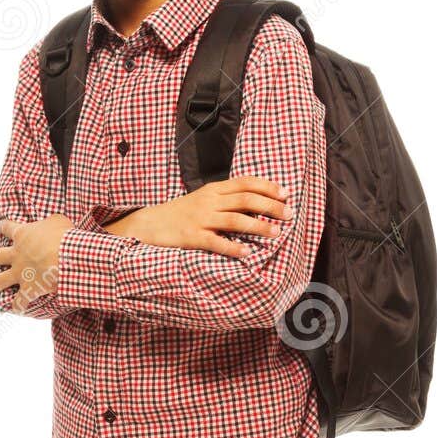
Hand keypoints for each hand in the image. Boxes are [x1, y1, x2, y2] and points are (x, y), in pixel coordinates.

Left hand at [0, 214, 73, 311]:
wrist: (68, 257)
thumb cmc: (65, 236)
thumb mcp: (58, 220)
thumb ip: (49, 222)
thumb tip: (50, 226)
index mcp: (22, 235)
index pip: (7, 227)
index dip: (4, 227)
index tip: (3, 227)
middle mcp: (16, 255)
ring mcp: (20, 274)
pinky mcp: (29, 289)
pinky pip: (19, 302)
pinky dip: (18, 306)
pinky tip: (17, 309)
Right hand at [109, 176, 291, 256]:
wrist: (147, 224)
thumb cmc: (179, 214)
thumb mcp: (202, 200)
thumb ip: (225, 200)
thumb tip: (255, 204)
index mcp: (213, 190)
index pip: (245, 182)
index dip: (268, 187)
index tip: (286, 194)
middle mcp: (209, 201)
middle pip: (246, 199)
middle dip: (271, 206)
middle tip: (289, 214)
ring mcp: (200, 219)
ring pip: (236, 220)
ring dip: (259, 226)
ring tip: (276, 233)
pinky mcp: (191, 237)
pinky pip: (216, 243)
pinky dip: (233, 248)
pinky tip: (248, 254)